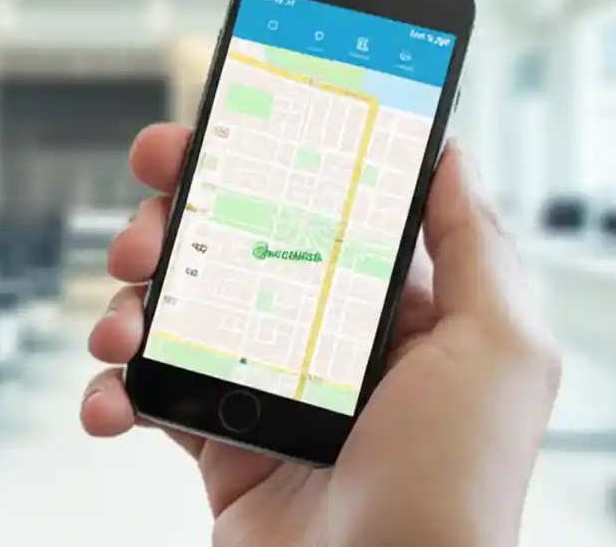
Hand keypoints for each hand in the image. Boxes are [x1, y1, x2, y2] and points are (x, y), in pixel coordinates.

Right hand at [82, 124, 561, 545]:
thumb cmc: (456, 486)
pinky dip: (116, 390)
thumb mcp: (502, 349)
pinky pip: (152, 393)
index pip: (320, 205)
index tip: (211, 130)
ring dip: (132, 300)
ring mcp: (268, 389)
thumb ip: (476, 245)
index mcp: (394, 306)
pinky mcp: (221, 442)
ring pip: (180, 309)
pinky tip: (113, 400)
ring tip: (122, 321)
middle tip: (146, 222)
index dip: (262, 159)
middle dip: (176, 221)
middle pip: (234, 245)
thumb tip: (451, 152)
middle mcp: (327, 338)